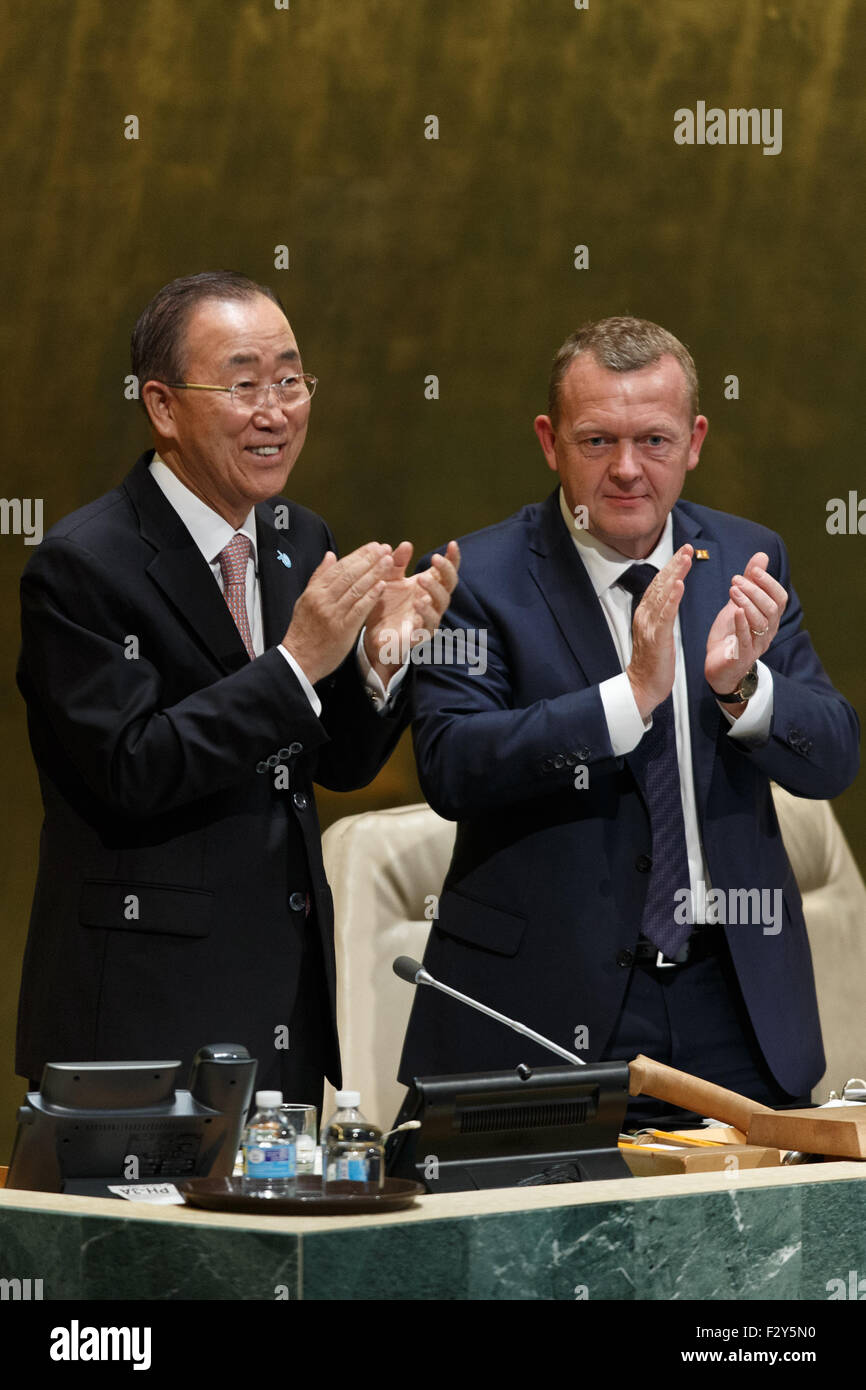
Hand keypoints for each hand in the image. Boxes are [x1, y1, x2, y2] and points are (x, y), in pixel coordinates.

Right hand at [282, 542, 394, 685]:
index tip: (373, 546)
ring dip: (374, 573)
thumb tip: (330, 555)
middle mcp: (323, 599)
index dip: (358, 555)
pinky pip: (359, 609)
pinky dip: (371, 596)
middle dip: (369, 559)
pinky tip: (382, 586)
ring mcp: (333, 614)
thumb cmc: (304, 630)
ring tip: (388, 562)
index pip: (340, 567)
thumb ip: (319, 577)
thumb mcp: (305, 599)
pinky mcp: (343, 629)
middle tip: (385, 549)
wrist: (299, 659)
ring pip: (356, 588)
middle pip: (350, 574)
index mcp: (315, 591)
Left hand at [364, 540, 460, 683]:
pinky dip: (424, 615)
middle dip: (445, 571)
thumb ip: (396, 562)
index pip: (446, 571)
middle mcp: (433, 602)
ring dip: (433, 590)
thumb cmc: (385, 604)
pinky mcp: (421, 635)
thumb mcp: (388, 579)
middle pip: (449, 585)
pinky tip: (417, 605)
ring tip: (421, 579)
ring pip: (440, 604)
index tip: (452, 544)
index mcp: (429, 586)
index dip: (452, 558)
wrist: (373, 633)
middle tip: (434, 559)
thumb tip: (407, 544)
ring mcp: (430, 619)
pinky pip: (427, 626)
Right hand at [626, 545, 692, 720]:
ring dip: (675, 574)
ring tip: (686, 558)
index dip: (671, 567)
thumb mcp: (657, 632)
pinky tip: (680, 585)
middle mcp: (645, 615)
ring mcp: (649, 626)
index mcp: (646, 614)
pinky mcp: (656, 638)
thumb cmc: (653, 662)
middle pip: (660, 584)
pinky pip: (665, 615)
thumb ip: (661, 614)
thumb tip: (669, 597)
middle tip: (687, 547)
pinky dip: (672, 598)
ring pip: (662, 594)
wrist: (642, 687)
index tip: (683, 552)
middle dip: (674, 564)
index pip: (659, 585)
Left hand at [704, 551, 786, 701]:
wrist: (719, 667)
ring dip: (747, 603)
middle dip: (755, 591)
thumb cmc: (730, 633)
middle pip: (771, 608)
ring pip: (760, 622)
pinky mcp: (742, 657)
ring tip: (732, 590)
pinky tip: (735, 610)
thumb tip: (762, 556)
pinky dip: (742, 624)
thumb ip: (750, 582)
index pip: (779, 598)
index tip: (753, 571)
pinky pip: (746, 639)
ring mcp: (757, 645)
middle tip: (735, 580)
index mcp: (770, 618)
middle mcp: (768, 632)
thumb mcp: (738, 603)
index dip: (769, 583)